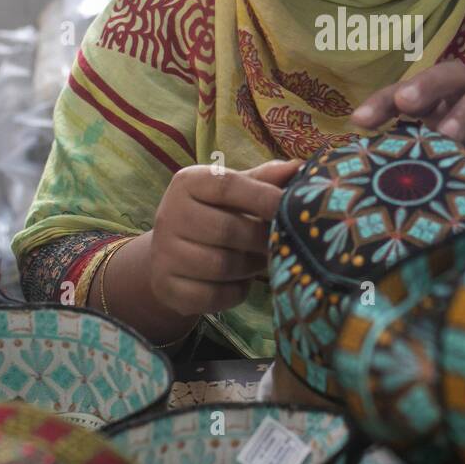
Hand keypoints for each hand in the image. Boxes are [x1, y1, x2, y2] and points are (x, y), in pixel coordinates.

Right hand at [148, 159, 299, 317]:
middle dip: (261, 240)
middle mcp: (170, 214)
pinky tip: (239, 282)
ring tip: (260, 261)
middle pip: (226, 230)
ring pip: (221, 266)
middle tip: (279, 244)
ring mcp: (164, 253)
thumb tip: (300, 168)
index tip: (289, 208)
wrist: (171, 254)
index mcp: (188, 182)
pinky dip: (235, 292)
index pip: (227, 185)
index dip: (262, 197)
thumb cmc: (215, 214)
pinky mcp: (167, 287)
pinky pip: (213, 295)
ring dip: (250, 267)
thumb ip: (264, 180)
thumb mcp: (235, 192)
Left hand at [351, 60, 464, 184]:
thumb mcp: (421, 175)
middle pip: (457, 74)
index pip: (411, 93)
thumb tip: (354, 162)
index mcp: (442, 108)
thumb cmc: (456, 192)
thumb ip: (396, 161)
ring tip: (448, 135)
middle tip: (408, 102)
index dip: (384, 100)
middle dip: (430, 83)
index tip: (359, 121)